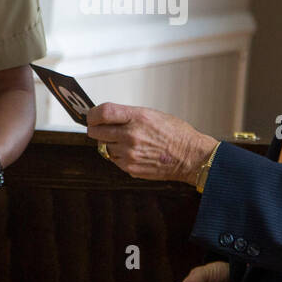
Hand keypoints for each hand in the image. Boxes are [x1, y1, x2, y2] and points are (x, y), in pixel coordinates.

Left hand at [85, 102, 216, 182]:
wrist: (190, 156)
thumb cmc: (175, 133)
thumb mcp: (152, 114)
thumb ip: (127, 116)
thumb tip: (105, 118)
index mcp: (137, 117)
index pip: (103, 113)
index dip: (92, 114)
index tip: (91, 116)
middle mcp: (131, 135)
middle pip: (96, 131)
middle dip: (96, 129)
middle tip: (101, 128)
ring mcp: (129, 154)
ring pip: (104, 147)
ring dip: (109, 143)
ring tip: (126, 141)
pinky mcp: (130, 168)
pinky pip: (114, 159)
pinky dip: (118, 155)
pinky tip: (132, 152)